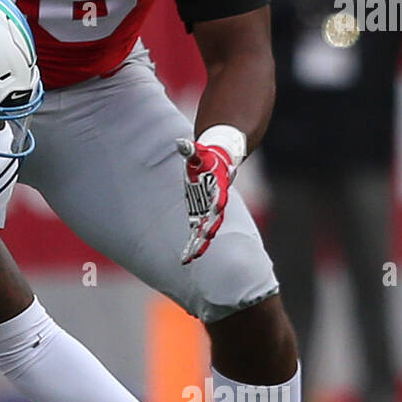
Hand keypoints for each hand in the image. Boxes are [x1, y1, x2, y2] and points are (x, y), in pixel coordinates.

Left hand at [176, 137, 235, 263]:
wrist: (217, 164)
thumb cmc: (206, 158)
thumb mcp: (198, 153)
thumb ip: (191, 150)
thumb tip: (181, 143)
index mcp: (217, 188)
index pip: (219, 197)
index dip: (218, 203)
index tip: (217, 208)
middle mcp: (215, 204)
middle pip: (214, 220)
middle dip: (208, 230)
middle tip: (203, 241)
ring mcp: (208, 212)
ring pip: (205, 232)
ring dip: (199, 245)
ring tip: (190, 257)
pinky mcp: (200, 216)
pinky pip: (197, 234)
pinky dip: (192, 246)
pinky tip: (186, 259)